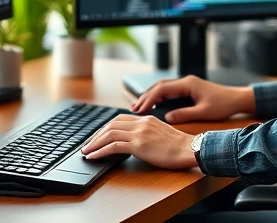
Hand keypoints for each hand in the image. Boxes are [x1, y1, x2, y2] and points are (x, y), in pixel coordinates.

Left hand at [80, 114, 196, 168]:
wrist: (190, 149)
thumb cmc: (179, 146)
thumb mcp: (161, 133)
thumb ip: (147, 133)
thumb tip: (134, 141)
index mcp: (146, 119)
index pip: (119, 119)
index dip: (105, 128)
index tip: (97, 136)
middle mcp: (141, 123)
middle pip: (111, 125)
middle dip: (96, 135)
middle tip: (87, 145)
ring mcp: (139, 133)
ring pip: (109, 134)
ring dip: (94, 143)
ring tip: (86, 152)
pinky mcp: (139, 145)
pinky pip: (114, 146)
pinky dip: (100, 151)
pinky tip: (94, 157)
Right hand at [130, 75, 255, 122]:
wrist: (236, 99)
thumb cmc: (223, 104)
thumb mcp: (204, 112)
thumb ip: (185, 114)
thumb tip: (167, 117)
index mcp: (188, 84)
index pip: (162, 89)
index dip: (148, 98)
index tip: (139, 108)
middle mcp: (185, 81)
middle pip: (159, 86)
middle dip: (145, 96)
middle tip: (134, 108)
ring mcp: (187, 84)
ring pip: (163, 88)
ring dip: (150, 96)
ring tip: (139, 107)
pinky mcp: (189, 89)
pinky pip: (169, 91)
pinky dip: (159, 97)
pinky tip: (153, 105)